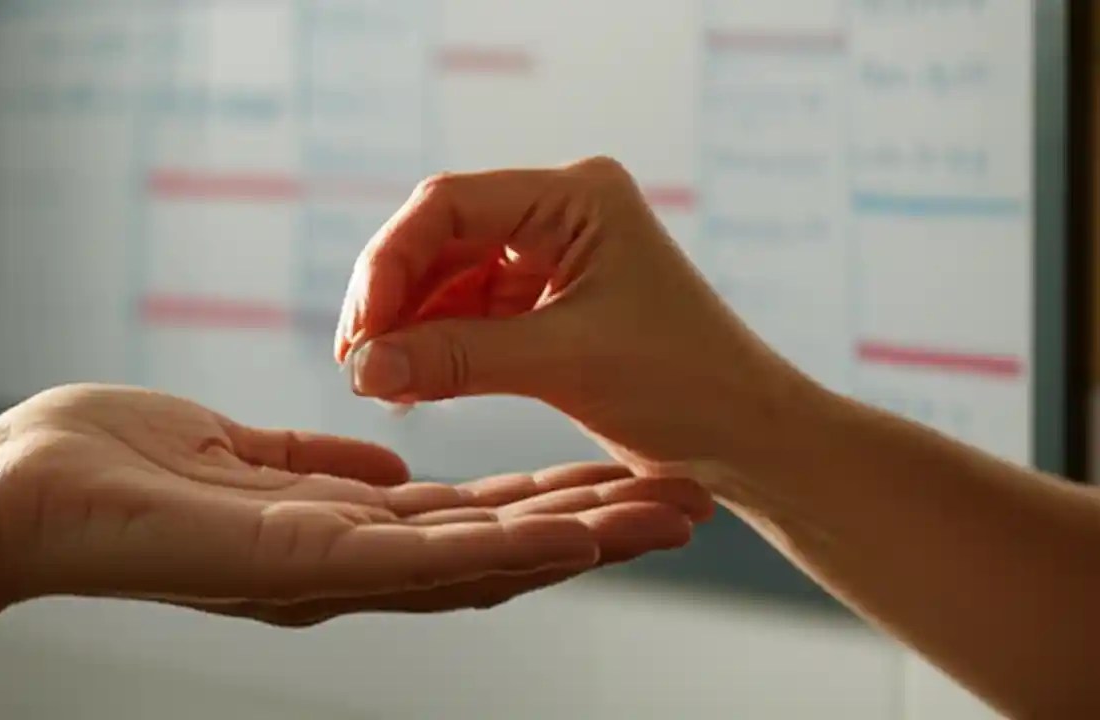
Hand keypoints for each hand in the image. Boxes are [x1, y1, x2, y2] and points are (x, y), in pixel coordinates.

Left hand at [0, 384, 710, 622]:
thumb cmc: (114, 469)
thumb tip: (389, 469)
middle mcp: (346, 567)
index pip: (466, 521)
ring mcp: (323, 574)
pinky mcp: (289, 564)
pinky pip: (409, 559)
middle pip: (491, 551)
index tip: (626, 483)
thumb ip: (316, 462)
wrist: (18, 491)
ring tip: (658, 519)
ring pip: (472, 563)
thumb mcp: (239, 451)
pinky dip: (497, 551)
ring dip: (572, 543)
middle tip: (686, 507)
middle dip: (592, 530)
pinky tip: (565, 538)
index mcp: (338, 531)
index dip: (551, 505)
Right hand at [335, 156, 806, 470]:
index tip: (361, 328)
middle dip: (392, 297)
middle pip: (440, 237)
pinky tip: (408, 383)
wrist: (746, 437)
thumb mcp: (564, 364)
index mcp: (578, 196)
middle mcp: (560, 214)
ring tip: (374, 379)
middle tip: (354, 360)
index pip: (451, 203)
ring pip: (446, 277)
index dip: (391, 261)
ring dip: (408, 326)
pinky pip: (468, 313)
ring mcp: (550, 257)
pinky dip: (436, 346)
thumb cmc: (684, 386)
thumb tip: (361, 367)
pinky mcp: (545, 303)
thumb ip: (457, 359)